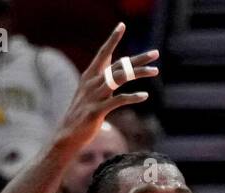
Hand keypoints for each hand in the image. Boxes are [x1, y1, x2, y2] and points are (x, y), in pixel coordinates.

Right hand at [54, 24, 157, 152]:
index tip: (122, 25)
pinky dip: (132, 97)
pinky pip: (117, 100)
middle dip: (138, 58)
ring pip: (119, 79)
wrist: (68, 134)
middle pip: (118, 65)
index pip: (103, 53)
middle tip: (156, 53)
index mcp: (90, 76)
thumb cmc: (83, 114)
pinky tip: (145, 96)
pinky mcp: (97, 110)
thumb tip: (114, 67)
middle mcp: (92, 82)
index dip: (112, 39)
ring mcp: (94, 96)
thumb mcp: (92, 93)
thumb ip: (104, 80)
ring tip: (155, 71)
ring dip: (139, 73)